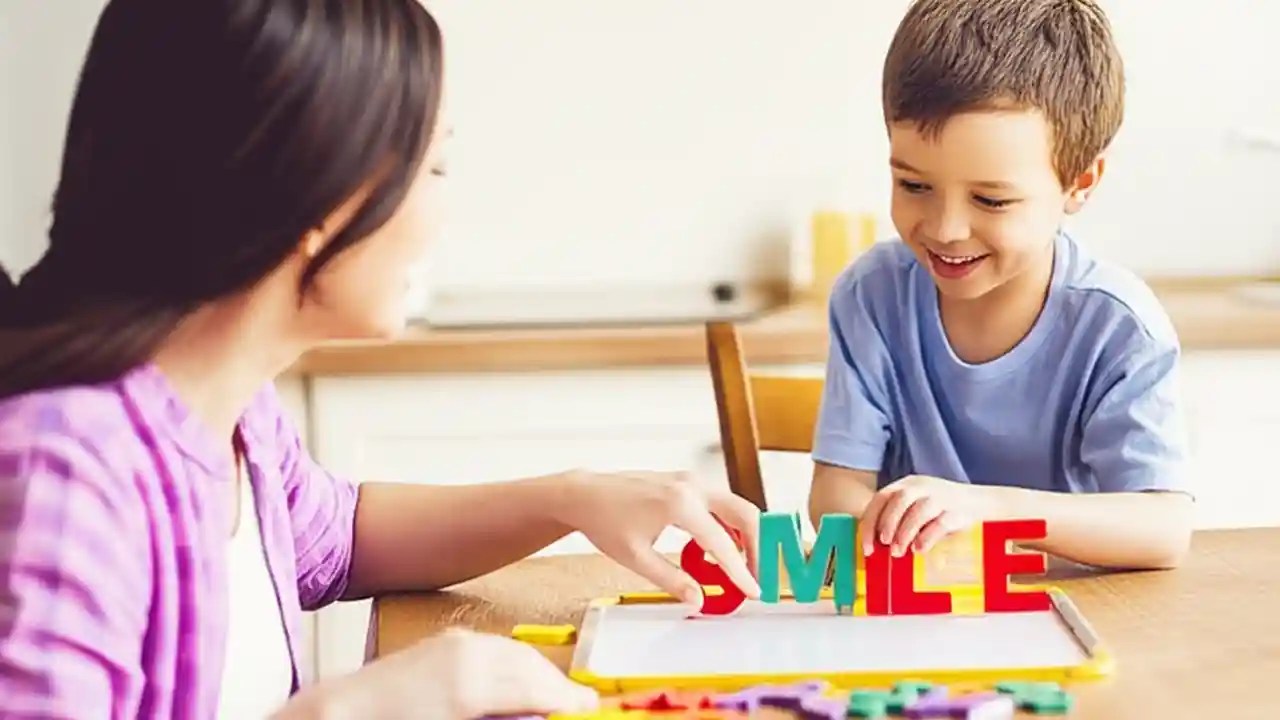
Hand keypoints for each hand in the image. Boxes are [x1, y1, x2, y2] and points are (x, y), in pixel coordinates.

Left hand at [275, 627, 597, 719]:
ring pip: (508, 653)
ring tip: (552, 697)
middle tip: (579, 704)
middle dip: (555, 686)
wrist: (332, 717)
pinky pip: (487, 649)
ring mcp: (446, 647)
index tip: (587, 709)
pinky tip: (515, 681)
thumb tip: (538, 711)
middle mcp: (457, 656)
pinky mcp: (435, 646)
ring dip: (534, 673)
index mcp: (464, 685)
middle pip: (524, 666)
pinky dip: (508, 663)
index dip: (565, 700)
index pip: (531, 688)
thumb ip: (504, 715)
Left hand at [554, 470, 761, 605]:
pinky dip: (728, 526)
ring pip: (735, 507)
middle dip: (757, 547)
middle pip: (744, 514)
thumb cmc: (605, 521)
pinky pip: (719, 504)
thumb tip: (699, 599)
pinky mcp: (686, 482)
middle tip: (756, 576)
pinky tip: (719, 550)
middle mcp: (691, 486)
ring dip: (744, 536)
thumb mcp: (636, 557)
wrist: (585, 495)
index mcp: (680, 504)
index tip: (754, 591)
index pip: (723, 543)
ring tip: (740, 568)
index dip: (741, 571)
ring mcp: (690, 481)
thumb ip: (671, 579)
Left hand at [859, 475, 991, 556]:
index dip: (870, 522)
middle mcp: (922, 487)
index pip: (881, 498)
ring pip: (919, 510)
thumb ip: (897, 520)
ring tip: (898, 552)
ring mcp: (942, 497)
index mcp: (906, 485)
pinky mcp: (958, 511)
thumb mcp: (915, 508)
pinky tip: (919, 550)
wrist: (980, 503)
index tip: (867, 547)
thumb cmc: (940, 511)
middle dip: (888, 524)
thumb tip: (873, 546)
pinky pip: (941, 523)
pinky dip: (927, 537)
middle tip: (884, 546)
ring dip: (905, 532)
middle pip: (900, 499)